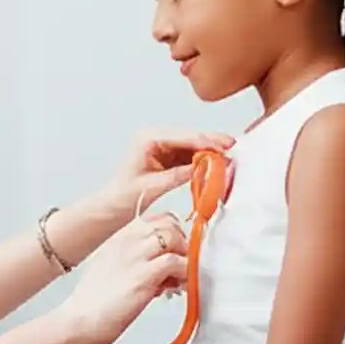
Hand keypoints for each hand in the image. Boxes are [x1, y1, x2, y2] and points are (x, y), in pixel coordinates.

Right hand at [57, 214, 186, 343]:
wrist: (79, 321)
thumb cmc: (94, 303)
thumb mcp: (113, 271)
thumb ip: (139, 264)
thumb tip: (165, 269)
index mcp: (119, 238)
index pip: (156, 217)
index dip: (173, 231)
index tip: (177, 250)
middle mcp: (127, 241)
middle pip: (168, 222)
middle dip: (182, 242)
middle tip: (182, 263)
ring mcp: (134, 256)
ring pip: (173, 236)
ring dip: (184, 256)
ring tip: (181, 276)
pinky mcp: (143, 275)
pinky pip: (175, 262)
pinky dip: (185, 273)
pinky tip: (180, 287)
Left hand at [103, 130, 235, 220]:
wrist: (112, 206)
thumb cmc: (124, 196)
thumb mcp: (153, 186)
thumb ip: (178, 175)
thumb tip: (204, 167)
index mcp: (147, 138)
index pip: (182, 136)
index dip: (205, 140)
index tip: (223, 146)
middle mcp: (155, 137)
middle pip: (189, 137)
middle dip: (211, 142)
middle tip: (232, 146)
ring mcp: (162, 146)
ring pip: (192, 145)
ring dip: (209, 151)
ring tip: (228, 156)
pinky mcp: (167, 156)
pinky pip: (188, 155)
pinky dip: (202, 160)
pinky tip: (216, 164)